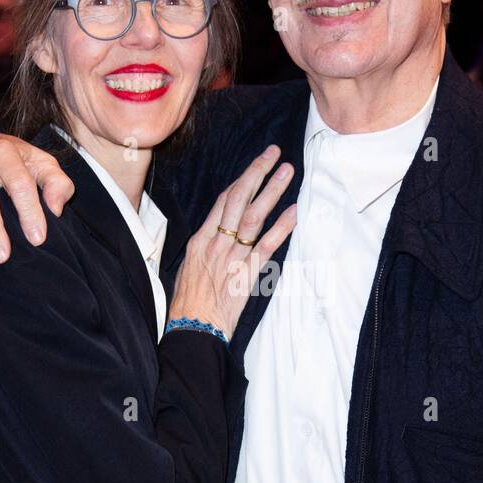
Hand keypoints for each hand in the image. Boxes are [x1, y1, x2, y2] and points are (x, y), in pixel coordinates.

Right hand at [168, 145, 296, 340]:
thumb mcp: (189, 269)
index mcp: (200, 241)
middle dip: (257, 172)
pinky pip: (266, 245)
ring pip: (253, 215)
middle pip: (237, 198)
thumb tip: (219, 236)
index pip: (222, 201)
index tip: (255, 167)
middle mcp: (215, 244)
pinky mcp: (246, 274)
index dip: (241, 181)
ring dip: (272, 191)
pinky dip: (282, 227)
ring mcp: (232, 257)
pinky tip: (294, 211)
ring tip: (287, 171)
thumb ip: (206, 250)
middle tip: (273, 153)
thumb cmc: (188, 305)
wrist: (192, 329)